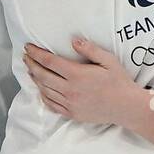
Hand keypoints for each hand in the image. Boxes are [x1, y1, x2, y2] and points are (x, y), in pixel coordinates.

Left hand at [23, 38, 140, 125]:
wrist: (127, 107)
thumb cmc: (119, 82)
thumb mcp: (108, 60)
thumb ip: (90, 49)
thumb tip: (73, 40)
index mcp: (77, 75)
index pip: (49, 62)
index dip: (36, 54)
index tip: (28, 48)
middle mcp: (70, 90)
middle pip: (42, 76)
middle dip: (31, 64)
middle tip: (26, 56)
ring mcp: (70, 103)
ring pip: (45, 90)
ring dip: (35, 79)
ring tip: (31, 70)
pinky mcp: (72, 113)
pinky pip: (52, 105)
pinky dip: (43, 96)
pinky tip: (41, 90)